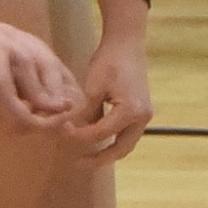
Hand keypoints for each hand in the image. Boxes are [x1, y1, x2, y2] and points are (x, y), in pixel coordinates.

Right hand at [0, 14, 84, 135]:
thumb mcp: (17, 50)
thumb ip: (38, 82)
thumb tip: (60, 107)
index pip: (27, 122)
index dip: (50, 124)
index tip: (66, 114)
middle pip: (17, 130)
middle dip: (40, 124)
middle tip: (57, 111)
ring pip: (5, 129)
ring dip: (25, 121)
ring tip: (38, 104)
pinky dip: (9, 117)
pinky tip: (14, 101)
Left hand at [68, 0, 151, 164]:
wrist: (127, 43)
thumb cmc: (110, 60)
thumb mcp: (93, 85)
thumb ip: (84, 110)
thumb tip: (70, 129)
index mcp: (130, 112)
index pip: (101, 133)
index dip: (81, 137)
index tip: (64, 135)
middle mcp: (142, 117)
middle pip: (120, 148)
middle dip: (100, 158)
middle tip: (79, 164)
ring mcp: (144, 115)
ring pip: (125, 142)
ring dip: (107, 150)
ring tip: (86, 156)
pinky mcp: (140, 110)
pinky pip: (126, 132)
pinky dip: (111, 137)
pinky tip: (94, 137)